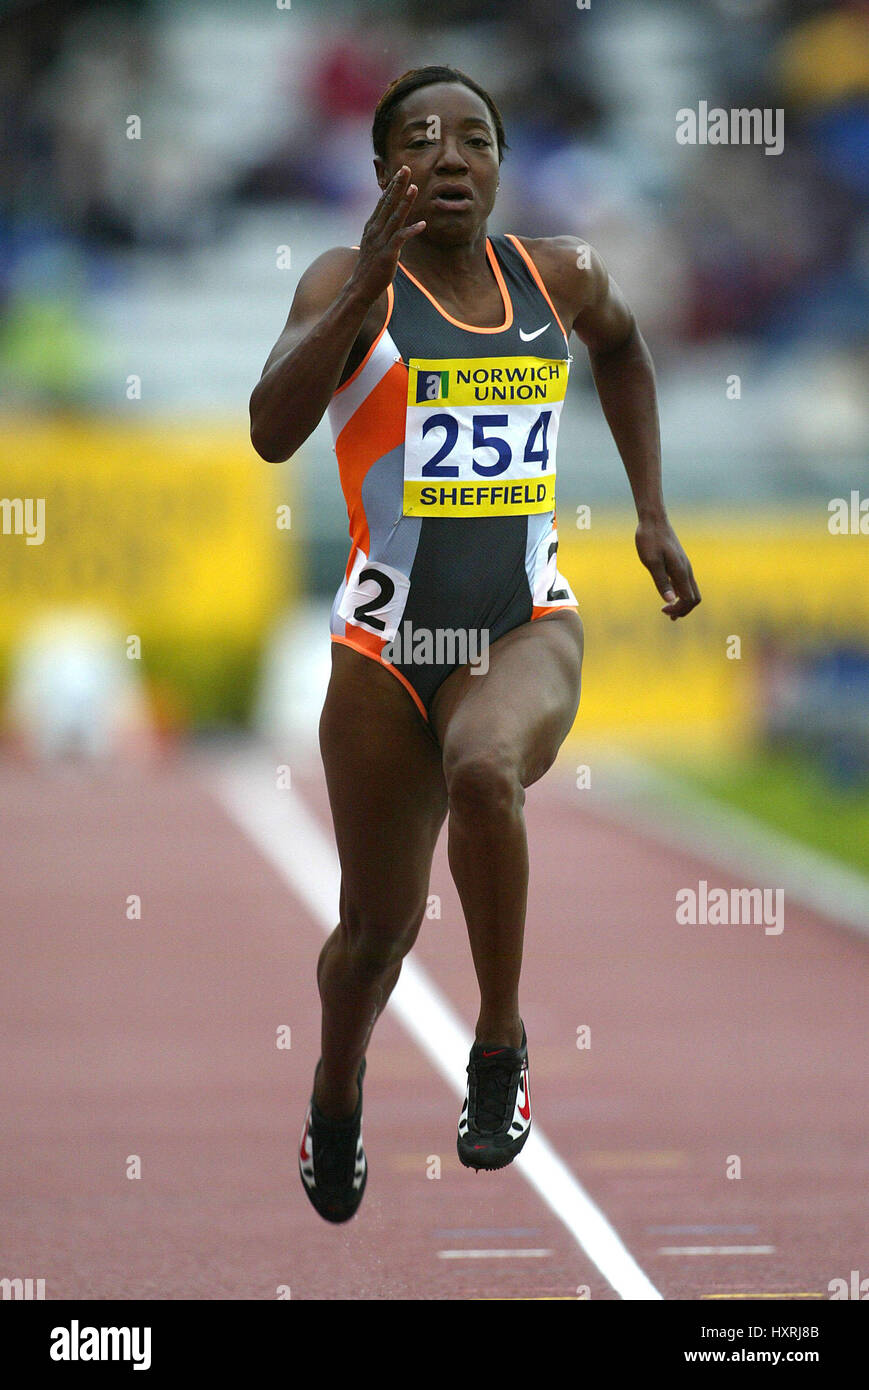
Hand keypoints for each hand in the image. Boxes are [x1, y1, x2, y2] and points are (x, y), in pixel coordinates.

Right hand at [349, 166, 425, 305]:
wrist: (360, 287)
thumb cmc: (369, 266)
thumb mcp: (373, 243)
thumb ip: (380, 230)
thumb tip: (387, 220)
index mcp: (372, 226)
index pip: (383, 201)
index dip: (392, 186)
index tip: (401, 172)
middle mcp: (375, 230)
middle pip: (388, 203)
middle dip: (397, 185)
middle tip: (406, 169)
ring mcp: (381, 242)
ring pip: (395, 217)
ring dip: (405, 202)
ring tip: (414, 188)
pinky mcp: (387, 254)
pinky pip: (400, 239)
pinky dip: (411, 230)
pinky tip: (422, 224)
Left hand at [635, 516, 700, 619]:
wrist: (653, 520)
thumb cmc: (650, 540)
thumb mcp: (651, 562)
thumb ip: (661, 582)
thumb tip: (669, 601)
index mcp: (680, 571)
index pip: (689, 599)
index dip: (678, 609)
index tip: (663, 609)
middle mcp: (686, 570)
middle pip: (694, 598)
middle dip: (683, 610)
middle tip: (666, 614)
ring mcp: (684, 566)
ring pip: (691, 591)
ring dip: (682, 603)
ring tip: (668, 611)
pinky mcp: (679, 563)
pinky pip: (685, 583)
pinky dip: (680, 594)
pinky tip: (669, 596)